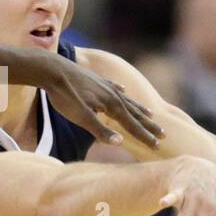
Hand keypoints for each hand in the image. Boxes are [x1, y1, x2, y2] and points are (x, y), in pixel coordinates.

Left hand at [43, 52, 163, 148]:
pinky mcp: (95, 80)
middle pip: (134, 113)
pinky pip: (113, 87)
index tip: (157, 146)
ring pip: (126, 100)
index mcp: (111, 105)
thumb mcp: (80, 117)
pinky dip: (121, 91)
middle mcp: (113, 94)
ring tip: (150, 114)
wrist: (52, 69)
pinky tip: (123, 90)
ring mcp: (104, 85)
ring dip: (139, 109)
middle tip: (163, 134)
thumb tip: (119, 142)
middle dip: (148, 125)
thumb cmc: (64, 95)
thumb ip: (99, 130)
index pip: (131, 125)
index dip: (144, 137)